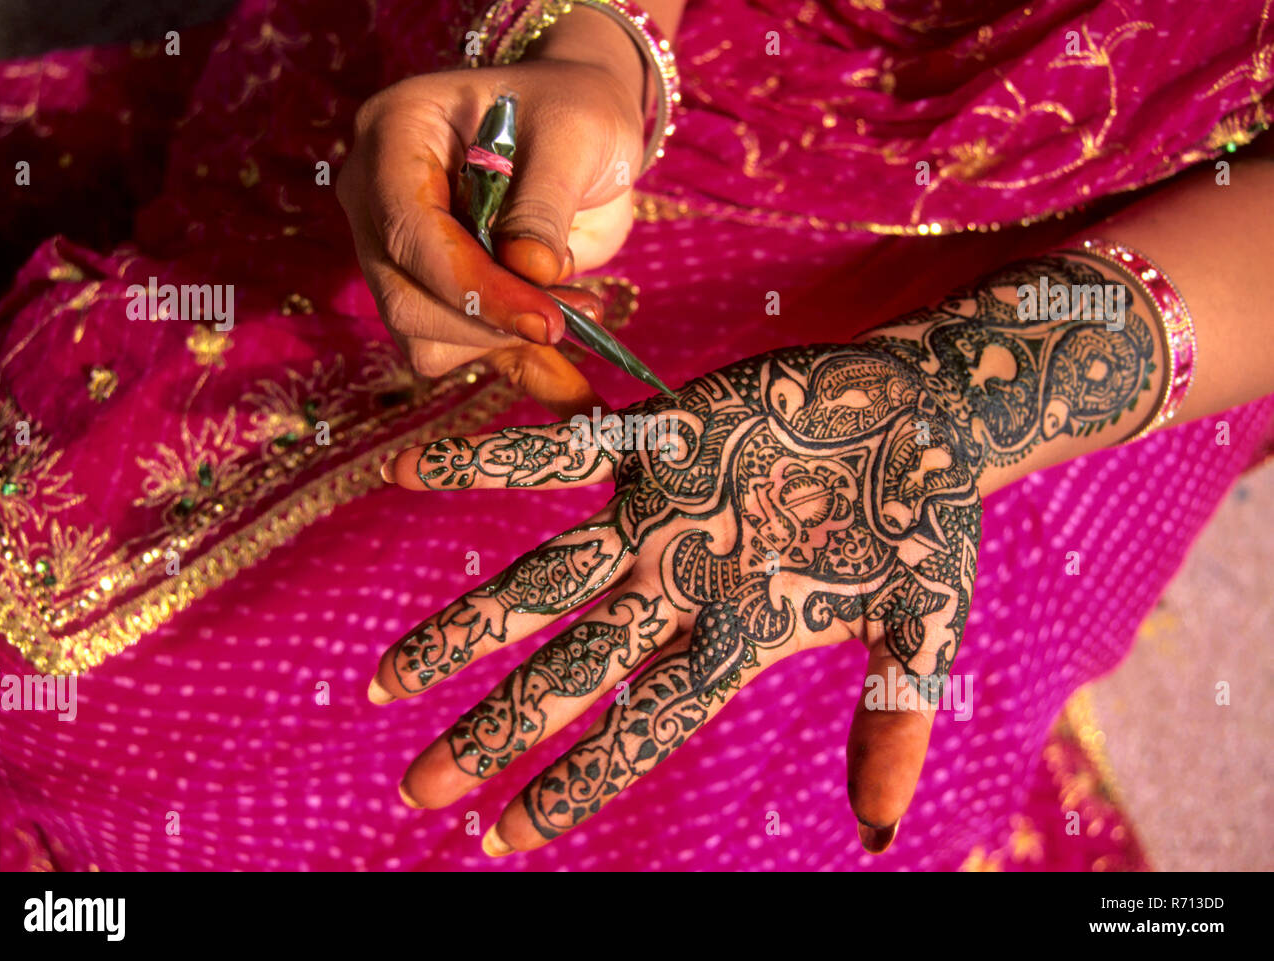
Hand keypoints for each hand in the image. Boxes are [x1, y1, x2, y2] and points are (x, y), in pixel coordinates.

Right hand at [336, 57, 643, 416]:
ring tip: (580, 311)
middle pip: (406, 299)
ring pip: (427, 338)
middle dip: (489, 323)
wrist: (584, 124)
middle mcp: (380, 199)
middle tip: (571, 319)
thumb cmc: (575, 109)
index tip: (545, 320)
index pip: (409, 232)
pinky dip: (523, 375)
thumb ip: (545, 203)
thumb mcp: (574, 136)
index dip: (472, 288)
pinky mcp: (442, 296)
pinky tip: (578, 398)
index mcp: (395, 136)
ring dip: (505, 343)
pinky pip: (468, 355)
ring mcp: (403, 253)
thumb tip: (528, 275)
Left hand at [372, 343, 984, 855]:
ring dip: (467, 626)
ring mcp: (663, 517)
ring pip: (543, 580)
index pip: (643, 727)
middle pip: (572, 671)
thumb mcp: (924, 629)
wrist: (925, 415)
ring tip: (384, 679)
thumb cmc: (928, 523)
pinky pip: (566, 450)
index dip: (576, 781)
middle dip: (496, 730)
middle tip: (415, 789)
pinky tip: (412, 468)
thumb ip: (892, 722)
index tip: (498, 836)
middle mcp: (680, 586)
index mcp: (737, 638)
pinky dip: (494, 459)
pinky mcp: (665, 441)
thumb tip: (877, 839)